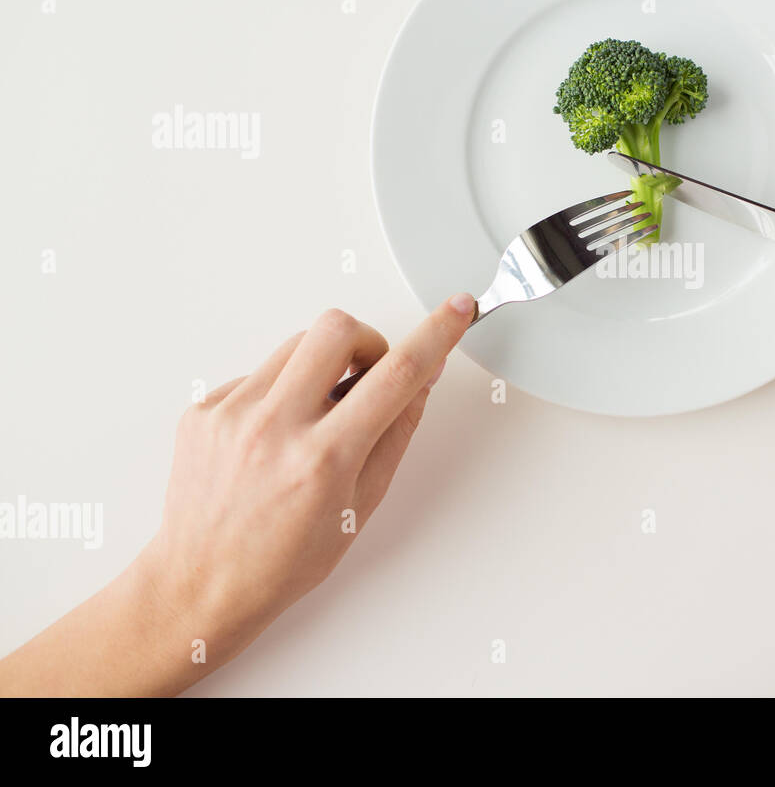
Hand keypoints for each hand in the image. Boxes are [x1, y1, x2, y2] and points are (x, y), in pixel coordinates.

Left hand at [140, 294, 475, 662]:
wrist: (203, 582)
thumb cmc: (284, 558)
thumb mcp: (361, 503)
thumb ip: (395, 434)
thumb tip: (421, 380)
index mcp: (324, 458)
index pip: (396, 375)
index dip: (436, 334)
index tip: (455, 310)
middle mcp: (274, 428)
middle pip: (337, 329)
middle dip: (367, 340)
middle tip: (368, 374)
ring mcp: (232, 415)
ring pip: (297, 344)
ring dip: (322, 367)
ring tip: (317, 416)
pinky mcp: (204, 410)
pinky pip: (259, 373)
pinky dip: (280, 393)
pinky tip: (275, 437)